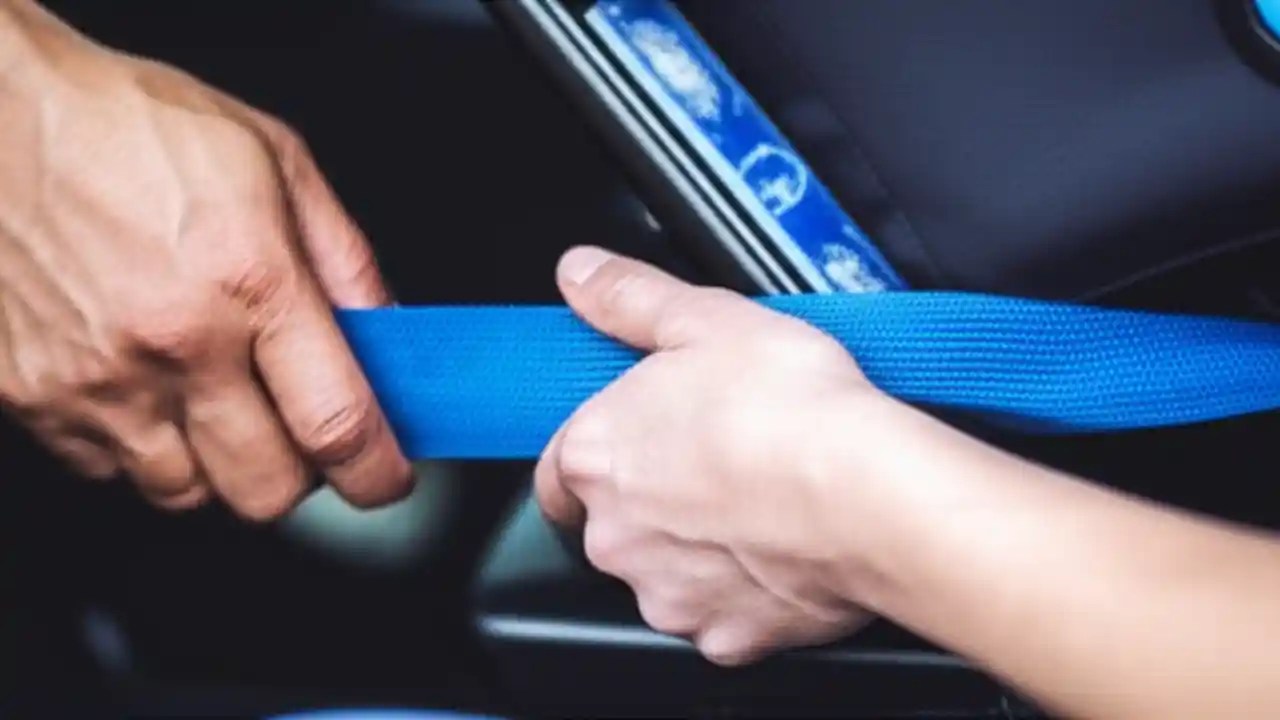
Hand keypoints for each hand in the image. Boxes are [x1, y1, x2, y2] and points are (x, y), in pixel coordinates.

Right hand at [0, 1, 411, 518]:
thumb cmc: (130, 126)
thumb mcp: (278, 163)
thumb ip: (346, 263)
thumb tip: (389, 338)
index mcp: (248, 279)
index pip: (336, 423)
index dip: (376, 472)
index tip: (386, 478)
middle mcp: (173, 342)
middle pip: (265, 490)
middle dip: (299, 473)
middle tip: (298, 429)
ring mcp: (94, 379)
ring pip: (187, 494)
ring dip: (218, 464)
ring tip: (214, 396)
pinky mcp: (30, 396)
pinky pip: (108, 469)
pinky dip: (142, 446)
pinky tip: (147, 384)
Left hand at [536, 247, 881, 665]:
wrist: (869, 492)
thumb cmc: (789, 407)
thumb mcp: (704, 318)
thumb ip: (630, 296)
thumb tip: (580, 273)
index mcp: (597, 457)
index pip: (559, 471)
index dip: (599, 456)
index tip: (640, 445)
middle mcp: (616, 536)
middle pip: (617, 525)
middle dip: (658, 502)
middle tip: (720, 463)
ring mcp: (668, 594)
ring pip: (669, 574)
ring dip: (700, 550)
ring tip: (762, 505)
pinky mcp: (726, 636)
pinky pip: (725, 617)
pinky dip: (747, 593)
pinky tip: (786, 553)